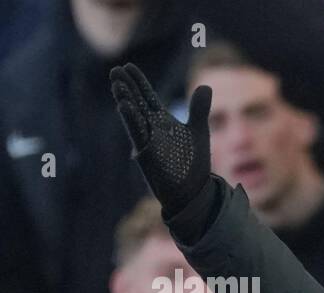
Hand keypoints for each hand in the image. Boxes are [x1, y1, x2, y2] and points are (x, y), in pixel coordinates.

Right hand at [110, 63, 211, 215]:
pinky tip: (124, 106)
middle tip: (115, 70)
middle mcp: (152, 129)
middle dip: (127, 87)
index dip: (138, 82)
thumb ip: (199, 109)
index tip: (127, 66)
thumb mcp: (198, 131)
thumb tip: (205, 85)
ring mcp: (148, 142)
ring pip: (134, 117)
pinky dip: (132, 121)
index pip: (147, 97)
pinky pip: (138, 135)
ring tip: (116, 84)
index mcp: (162, 122)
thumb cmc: (193, 164)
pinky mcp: (147, 155)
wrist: (194, 191)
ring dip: (125, 101)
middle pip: (137, 103)